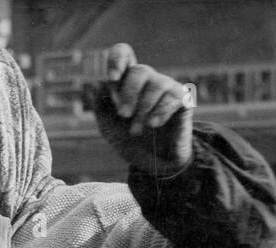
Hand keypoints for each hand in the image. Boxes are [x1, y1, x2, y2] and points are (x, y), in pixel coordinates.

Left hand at [82, 44, 192, 176]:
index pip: (124, 54)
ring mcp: (167, 89)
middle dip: (129, 94)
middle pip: (139, 71)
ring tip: (137, 130)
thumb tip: (92, 84)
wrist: (154, 165)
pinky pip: (172, 97)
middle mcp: (149, 80)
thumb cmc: (131, 142)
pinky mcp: (183, 100)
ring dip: (143, 110)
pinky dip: (160, 112)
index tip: (113, 79)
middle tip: (124, 115)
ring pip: (155, 85)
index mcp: (128, 82)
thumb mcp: (108, 126)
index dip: (118, 60)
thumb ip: (100, 105)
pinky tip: (154, 124)